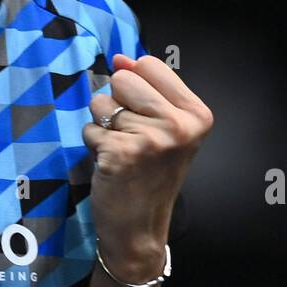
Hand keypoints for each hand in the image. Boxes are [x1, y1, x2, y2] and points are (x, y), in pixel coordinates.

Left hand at [82, 53, 212, 280]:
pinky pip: (89, 128)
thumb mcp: (163, 127)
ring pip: (102, 103)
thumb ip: (146, 89)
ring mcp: (151, 140)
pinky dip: (93, 145)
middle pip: (122, 79)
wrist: (139, 228)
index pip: (149, 64)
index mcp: (197, 114)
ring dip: (103, 126)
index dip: (135, 86)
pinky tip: (111, 165)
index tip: (145, 116)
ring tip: (122, 152)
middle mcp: (179, 125)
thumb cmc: (149, 173)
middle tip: (131, 137)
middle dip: (116, 104)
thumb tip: (120, 58)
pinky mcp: (121, 152)